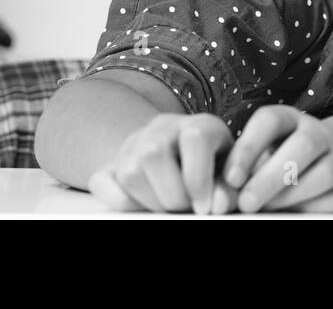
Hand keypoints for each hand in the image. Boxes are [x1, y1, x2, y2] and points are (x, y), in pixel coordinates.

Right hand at [88, 112, 237, 213]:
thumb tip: (216, 205)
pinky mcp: (111, 165)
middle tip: (185, 208)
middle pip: (154, 154)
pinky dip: (122, 202)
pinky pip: (102, 184)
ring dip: (150, 201)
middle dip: (172, 195)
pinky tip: (144, 205)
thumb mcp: (229, 172)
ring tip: (168, 207)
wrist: (182, 156)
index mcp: (200, 124)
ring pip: (130, 171)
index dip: (199, 179)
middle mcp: (163, 127)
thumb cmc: (214, 168)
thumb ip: (228, 189)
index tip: (204, 207)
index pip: (194, 138)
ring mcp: (133, 144)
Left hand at [222, 106, 332, 212]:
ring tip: (267, 210)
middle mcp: (320, 133)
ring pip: (323, 173)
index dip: (249, 147)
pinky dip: (316, 207)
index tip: (231, 177)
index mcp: (292, 119)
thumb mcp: (273, 149)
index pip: (270, 120)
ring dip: (292, 195)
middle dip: (271, 177)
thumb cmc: (295, 156)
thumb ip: (249, 167)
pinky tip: (297, 212)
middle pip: (301, 147)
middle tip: (246, 203)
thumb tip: (223, 193)